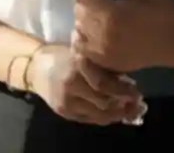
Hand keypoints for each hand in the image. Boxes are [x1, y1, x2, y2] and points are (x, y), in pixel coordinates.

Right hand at [26, 43, 146, 125]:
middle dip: (124, 105)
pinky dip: (104, 116)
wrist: (36, 67)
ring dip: (117, 114)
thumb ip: (102, 67)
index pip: (105, 84)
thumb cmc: (65, 56)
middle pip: (104, 102)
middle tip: (137, 102)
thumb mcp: (84, 54)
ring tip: (128, 109)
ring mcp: (66, 101)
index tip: (137, 91)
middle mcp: (71, 84)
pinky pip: (90, 119)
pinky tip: (112, 112)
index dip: (124, 91)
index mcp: (77, 65)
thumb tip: (128, 83)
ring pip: (99, 115)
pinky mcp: (64, 112)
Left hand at [72, 0, 173, 72]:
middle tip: (106, 2)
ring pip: (77, 30)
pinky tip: (100, 34)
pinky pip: (82, 49)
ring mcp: (101, 52)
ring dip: (85, 21)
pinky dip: (85, 39)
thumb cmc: (165, 13)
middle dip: (87, 3)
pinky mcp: (106, 63)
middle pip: (77, 12)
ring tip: (104, 18)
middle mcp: (101, 34)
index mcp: (110, 14)